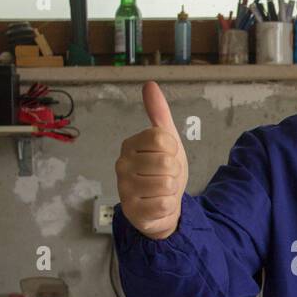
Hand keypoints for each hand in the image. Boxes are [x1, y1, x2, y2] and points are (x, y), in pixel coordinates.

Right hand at [116, 81, 188, 239]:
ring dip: (171, 189)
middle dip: (174, 171)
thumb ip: (158, 113)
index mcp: (130, 145)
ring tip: (161, 190)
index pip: (162, 138)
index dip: (173, 149)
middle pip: (166, 162)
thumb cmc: (162, 172)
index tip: (167, 155)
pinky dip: (168, 205)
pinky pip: (164, 203)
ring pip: (167, 184)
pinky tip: (158, 204)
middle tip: (165, 176)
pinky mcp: (133, 211)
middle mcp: (122, 165)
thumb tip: (150, 85)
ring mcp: (125, 189)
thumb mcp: (166, 141)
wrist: (161, 207)